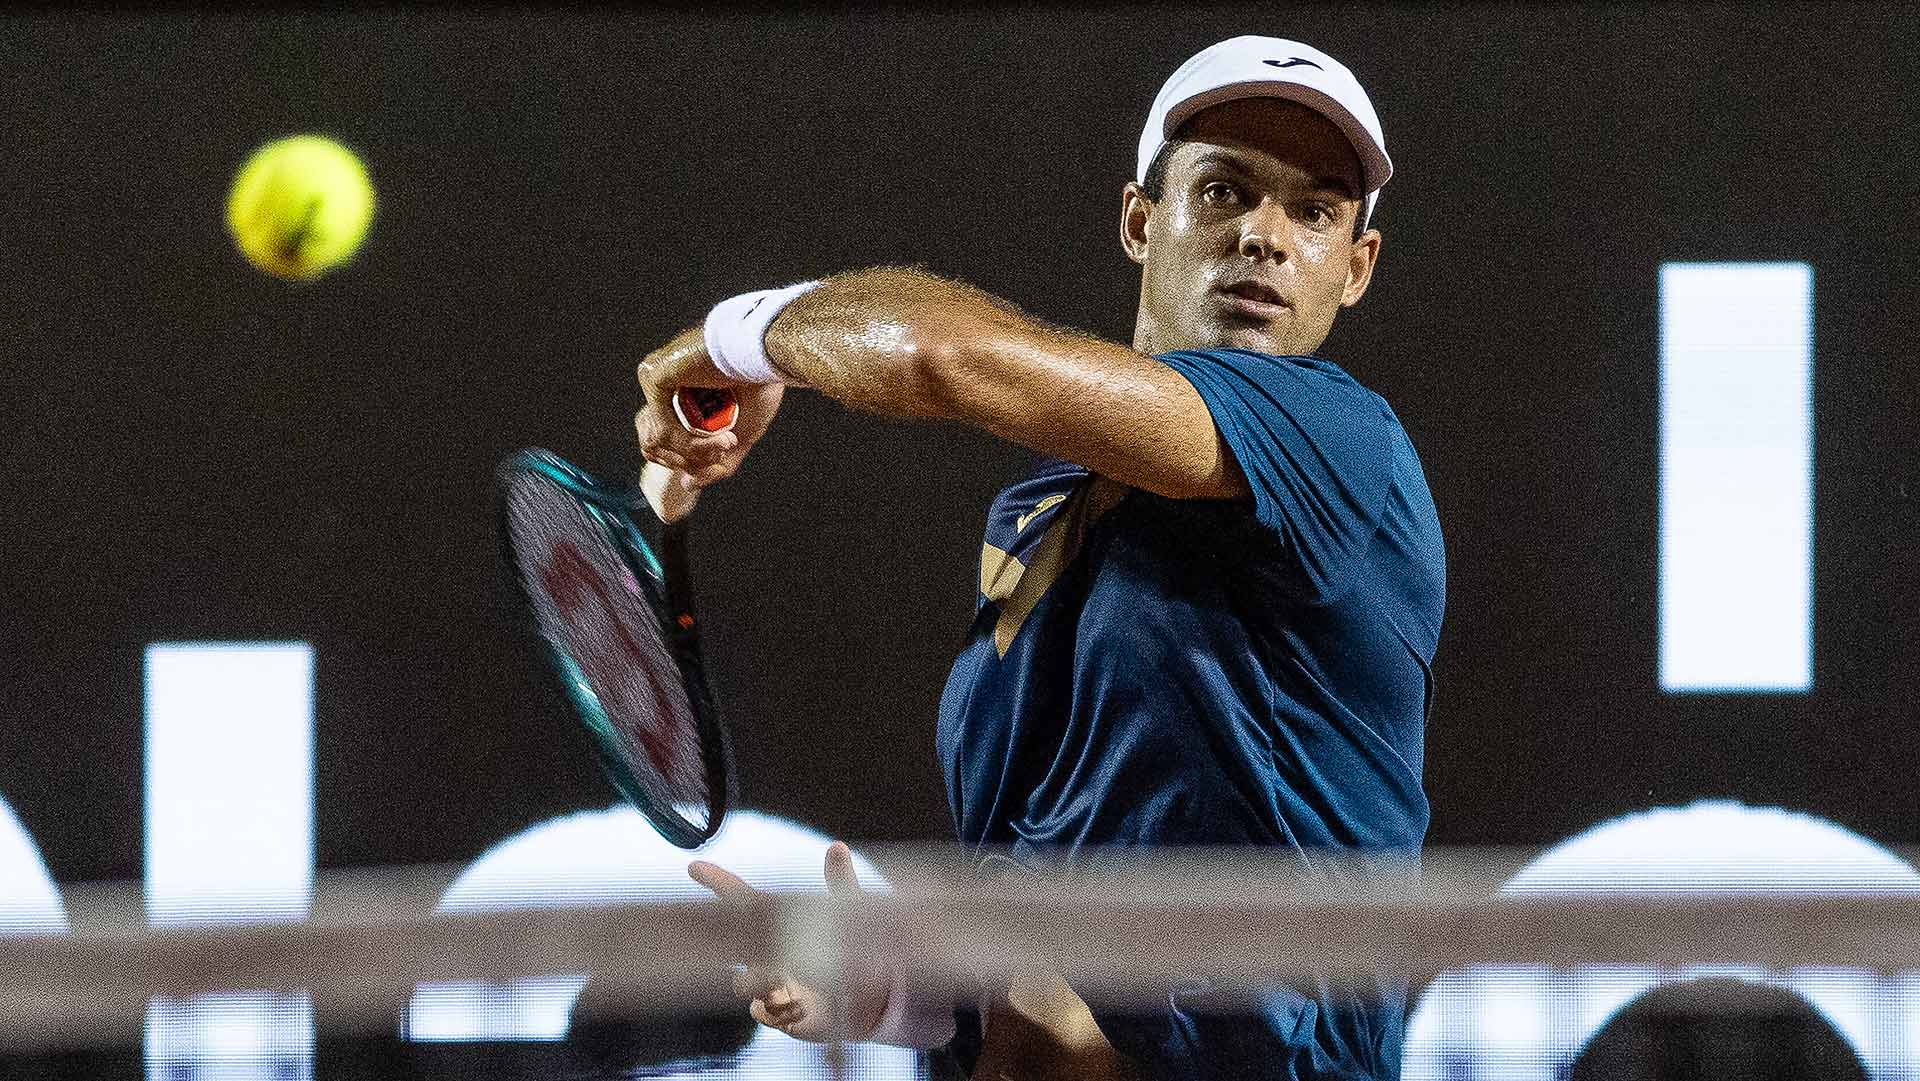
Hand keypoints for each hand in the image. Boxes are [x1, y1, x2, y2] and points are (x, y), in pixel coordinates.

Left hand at [635, 323, 785, 486]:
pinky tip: (721, 439)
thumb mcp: (740, 433)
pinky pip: (662, 430)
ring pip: (656, 440)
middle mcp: (662, 383)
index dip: (688, 457)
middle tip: (724, 450)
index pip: (662, 438)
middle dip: (691, 458)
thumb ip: (714, 460)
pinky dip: (692, 444)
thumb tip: (687, 484)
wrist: (770, 355)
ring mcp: (655, 378)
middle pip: (654, 443)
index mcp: (677, 390)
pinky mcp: (655, 376)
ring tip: (726, 444)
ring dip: (694, 453)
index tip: (723, 452)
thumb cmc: (760, 383)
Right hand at [687, 841, 889, 1042]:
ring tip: (782, 979)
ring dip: (757, 980)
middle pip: (730, 947)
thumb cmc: (858, 953)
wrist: (876, 1000)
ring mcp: (771, 984)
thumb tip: (837, 847)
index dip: (718, 882)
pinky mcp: (781, 1014)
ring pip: (740, 982)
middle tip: (740, 946)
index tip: (694, 866)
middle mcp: (769, 954)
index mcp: (780, 925)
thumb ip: (841, 883)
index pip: (743, 900)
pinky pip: (761, 1011)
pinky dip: (778, 1009)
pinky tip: (803, 1006)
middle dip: (718, 947)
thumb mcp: (852, 915)